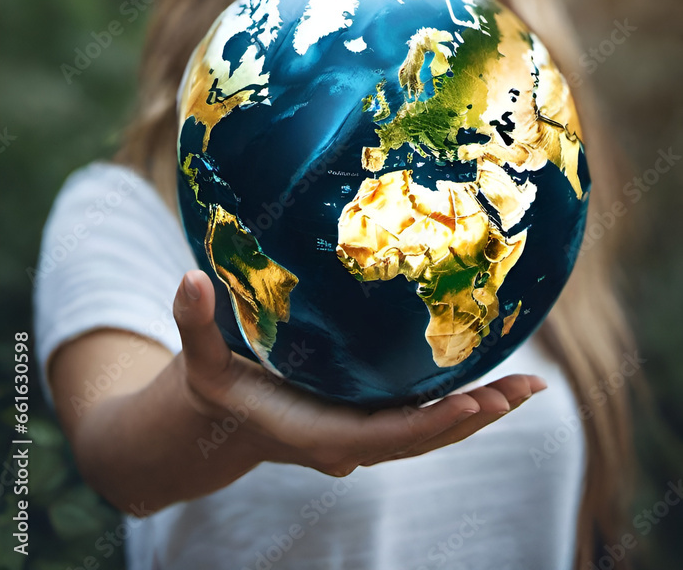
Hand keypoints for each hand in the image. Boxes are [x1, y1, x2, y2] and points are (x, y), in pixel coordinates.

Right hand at [173, 269, 546, 476]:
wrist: (214, 428)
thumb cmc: (210, 392)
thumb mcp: (199, 361)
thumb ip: (195, 322)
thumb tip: (191, 277)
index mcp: (312, 432)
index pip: (380, 437)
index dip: (428, 425)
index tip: (472, 403)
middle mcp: (345, 442)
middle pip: (421, 438)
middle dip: (473, 416)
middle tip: (523, 389)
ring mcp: (360, 434)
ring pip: (428, 431)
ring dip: (478, 411)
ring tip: (528, 386)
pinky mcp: (366, 420)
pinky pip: (420, 418)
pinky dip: (458, 403)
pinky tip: (492, 380)